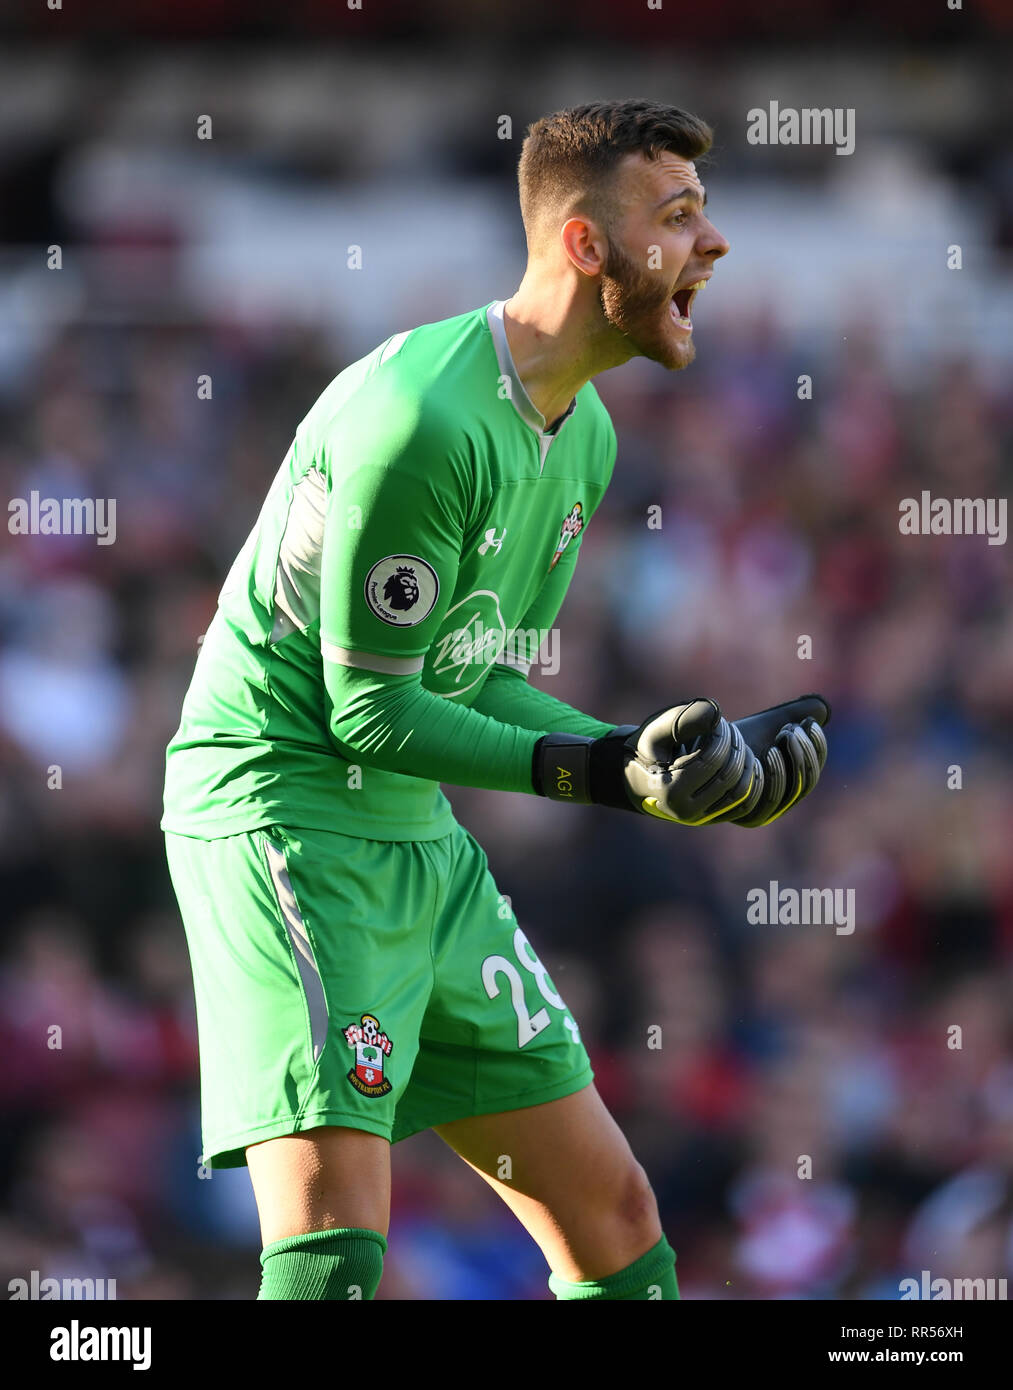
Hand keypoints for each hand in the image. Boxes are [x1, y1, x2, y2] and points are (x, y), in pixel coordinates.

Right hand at [533, 698, 761, 825]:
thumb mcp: (656, 730)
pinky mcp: (711, 819)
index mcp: (670, 791)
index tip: (720, 722)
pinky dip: (751, 781)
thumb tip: (717, 714)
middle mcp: (686, 812)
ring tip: (737, 742)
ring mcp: (700, 819)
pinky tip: (747, 760)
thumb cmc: (645, 750)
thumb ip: (683, 718)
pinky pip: (743, 804)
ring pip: (741, 792)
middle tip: (731, 729)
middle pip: (729, 777)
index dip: (723, 737)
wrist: (635, 778)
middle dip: (736, 747)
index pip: (712, 761)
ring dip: (746, 762)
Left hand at [707, 694, 830, 827]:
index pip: (814, 766)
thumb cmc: (729, 741)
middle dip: (805, 751)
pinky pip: (774, 798)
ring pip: (795, 789)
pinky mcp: (751, 818)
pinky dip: (777, 773)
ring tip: (783, 734)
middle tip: (791, 728)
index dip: (818, 746)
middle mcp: (782, 799)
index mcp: (791, 779)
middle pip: (808, 779)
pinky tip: (768, 751)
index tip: (808, 723)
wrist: (695, 757)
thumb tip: (823, 709)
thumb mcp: (763, 725)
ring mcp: (768, 811)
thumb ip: (792, 716)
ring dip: (795, 759)